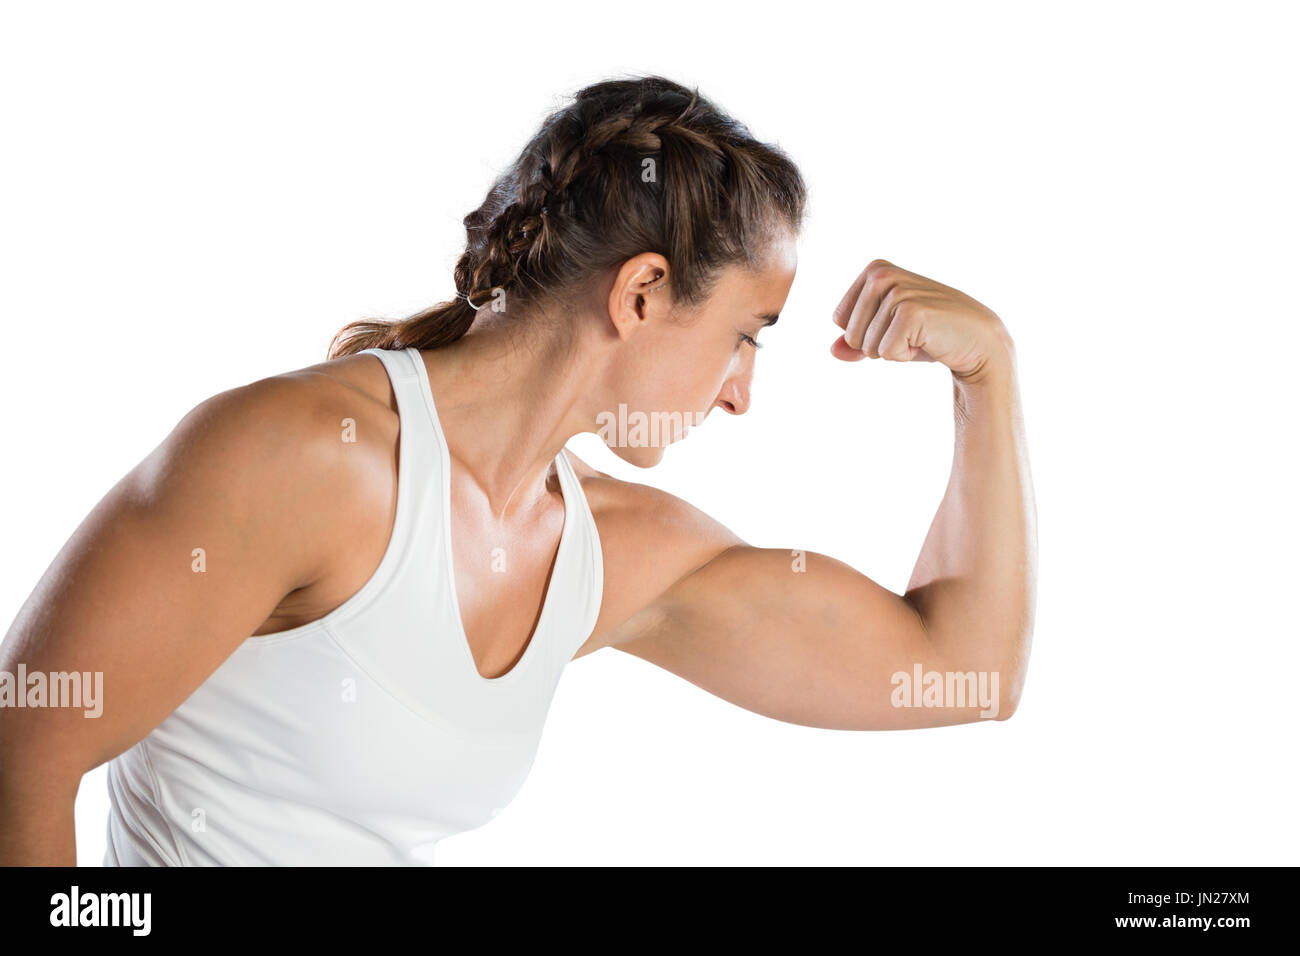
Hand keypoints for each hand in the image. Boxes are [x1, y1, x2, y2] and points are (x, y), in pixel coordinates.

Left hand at [830, 259, 1011, 380]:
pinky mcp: (911, 312)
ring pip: (866, 345)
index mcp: (875, 270)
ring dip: (894, 350)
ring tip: (920, 336)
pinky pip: (886, 352)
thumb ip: (855, 341)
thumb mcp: (887, 335)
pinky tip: (927, 342)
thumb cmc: (929, 335)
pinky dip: (905, 356)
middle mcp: (882, 274)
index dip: (867, 333)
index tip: (897, 325)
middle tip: (911, 333)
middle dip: (877, 345)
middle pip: (850, 334)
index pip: (840, 319)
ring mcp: (898, 291)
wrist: (977, 341)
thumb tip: (833, 350)